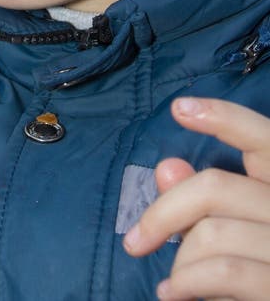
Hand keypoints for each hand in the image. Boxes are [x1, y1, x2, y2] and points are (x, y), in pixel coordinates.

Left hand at [123, 97, 269, 299]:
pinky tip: (172, 292)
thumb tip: (166, 167)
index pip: (263, 139)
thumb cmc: (256, 270)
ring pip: (212, 233)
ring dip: (180, 261)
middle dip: (163, 214)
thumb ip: (204, 200)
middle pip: (215, 187)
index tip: (179, 108)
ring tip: (174, 281)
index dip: (224, 118)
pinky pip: (222, 272)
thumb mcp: (234, 231)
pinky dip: (186, 282)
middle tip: (134, 241)